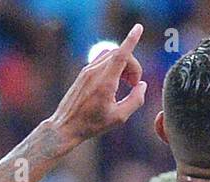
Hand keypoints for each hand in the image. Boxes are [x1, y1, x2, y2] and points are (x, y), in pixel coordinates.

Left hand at [48, 23, 146, 144]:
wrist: (66, 126)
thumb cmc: (92, 124)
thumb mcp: (119, 117)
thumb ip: (135, 100)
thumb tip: (142, 85)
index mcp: (105, 83)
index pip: (121, 55)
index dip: (131, 40)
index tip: (138, 28)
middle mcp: (95, 72)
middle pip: (119, 54)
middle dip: (132, 65)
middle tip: (135, 85)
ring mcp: (88, 71)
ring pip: (111, 56)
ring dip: (123, 65)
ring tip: (127, 83)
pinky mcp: (84, 73)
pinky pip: (102, 61)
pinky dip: (114, 66)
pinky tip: (116, 83)